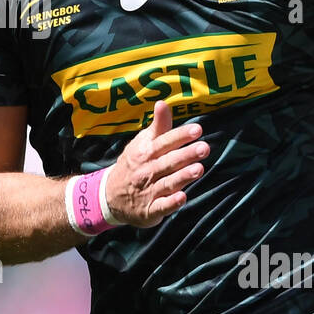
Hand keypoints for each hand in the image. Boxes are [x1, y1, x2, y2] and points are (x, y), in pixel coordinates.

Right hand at [105, 100, 207, 227]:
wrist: (109, 196)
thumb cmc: (134, 164)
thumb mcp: (142, 143)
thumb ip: (158, 126)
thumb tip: (162, 103)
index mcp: (145, 152)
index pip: (164, 142)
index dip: (180, 136)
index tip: (197, 129)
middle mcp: (146, 170)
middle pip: (168, 162)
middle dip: (185, 155)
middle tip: (204, 148)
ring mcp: (148, 191)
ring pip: (167, 183)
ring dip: (182, 176)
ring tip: (198, 169)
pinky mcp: (150, 210)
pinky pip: (161, 206)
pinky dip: (171, 202)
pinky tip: (182, 197)